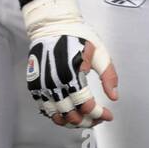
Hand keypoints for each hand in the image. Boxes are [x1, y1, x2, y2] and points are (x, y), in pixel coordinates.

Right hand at [18, 0, 116, 127]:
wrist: (52, 25)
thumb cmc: (78, 36)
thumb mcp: (100, 52)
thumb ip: (109, 76)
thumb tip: (114, 96)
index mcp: (72, 74)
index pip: (86, 105)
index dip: (99, 114)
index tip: (109, 115)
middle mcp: (54, 83)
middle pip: (71, 114)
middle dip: (87, 121)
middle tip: (98, 119)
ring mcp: (42, 86)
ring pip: (56, 116)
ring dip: (72, 122)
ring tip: (85, 120)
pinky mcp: (34, 86)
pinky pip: (44, 109)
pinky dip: (57, 116)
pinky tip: (68, 114)